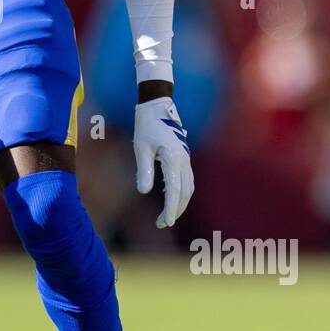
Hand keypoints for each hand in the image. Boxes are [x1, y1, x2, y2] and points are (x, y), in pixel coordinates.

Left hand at [133, 97, 193, 227]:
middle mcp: (183, 160)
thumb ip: (144, 169)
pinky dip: (180, 193)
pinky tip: (169, 198)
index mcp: (173, 158)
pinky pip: (186, 180)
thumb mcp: (141, 147)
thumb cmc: (146, 125)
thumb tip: (144, 191)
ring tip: (166, 216)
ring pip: (188, 188)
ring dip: (179, 203)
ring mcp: (186, 159)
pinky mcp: (184, 157)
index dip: (170, 209)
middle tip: (161, 223)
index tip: (164, 223)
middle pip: (184, 193)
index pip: (174, 191)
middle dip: (175, 210)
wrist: (158, 106)